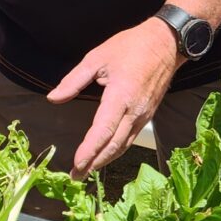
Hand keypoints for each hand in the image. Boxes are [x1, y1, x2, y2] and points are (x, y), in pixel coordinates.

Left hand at [47, 17, 178, 177]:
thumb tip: (53, 98)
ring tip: (86, 171)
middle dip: (94, 163)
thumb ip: (73, 80)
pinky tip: (105, 155)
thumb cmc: (131, 46)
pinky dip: (116, 150)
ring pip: (123, 145)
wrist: (166, 43)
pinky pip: (130, 138)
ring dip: (105, 160)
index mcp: (121, 95)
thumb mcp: (97, 57)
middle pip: (114, 145)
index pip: (103, 131)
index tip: (76, 164)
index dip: (89, 150)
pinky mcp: (147, 115)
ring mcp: (143, 115)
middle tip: (75, 176)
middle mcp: (135, 111)